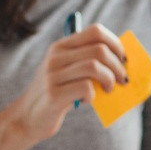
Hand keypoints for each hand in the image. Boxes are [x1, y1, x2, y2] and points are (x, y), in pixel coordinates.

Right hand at [4, 24, 128, 141]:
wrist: (27, 118)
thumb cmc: (57, 94)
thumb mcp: (68, 73)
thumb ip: (88, 63)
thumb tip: (123, 61)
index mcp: (61, 47)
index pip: (95, 32)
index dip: (115, 43)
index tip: (123, 59)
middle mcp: (56, 57)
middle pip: (99, 50)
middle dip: (118, 66)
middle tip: (122, 80)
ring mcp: (53, 75)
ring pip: (94, 67)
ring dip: (109, 80)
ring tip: (108, 90)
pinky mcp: (54, 94)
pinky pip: (85, 88)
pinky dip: (93, 95)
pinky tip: (87, 100)